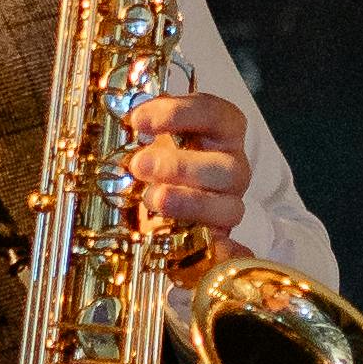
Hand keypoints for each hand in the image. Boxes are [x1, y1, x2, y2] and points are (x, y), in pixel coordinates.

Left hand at [126, 88, 250, 253]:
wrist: (157, 199)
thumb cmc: (157, 158)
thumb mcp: (149, 136)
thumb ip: (143, 125)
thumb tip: (128, 118)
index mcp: (220, 130)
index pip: (213, 113)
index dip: (179, 114)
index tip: (138, 120)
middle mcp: (231, 165)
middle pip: (225, 167)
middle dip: (181, 166)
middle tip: (139, 166)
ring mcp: (228, 203)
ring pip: (228, 207)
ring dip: (188, 203)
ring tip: (152, 200)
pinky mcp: (221, 236)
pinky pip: (234, 249)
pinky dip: (224, 250)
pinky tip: (198, 244)